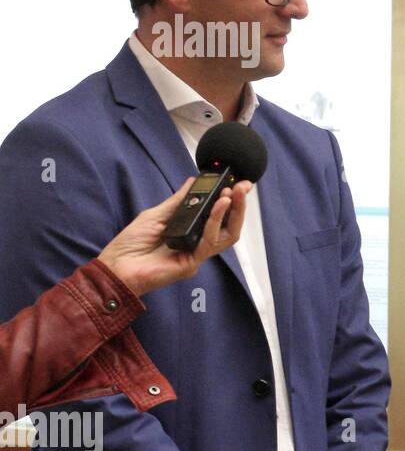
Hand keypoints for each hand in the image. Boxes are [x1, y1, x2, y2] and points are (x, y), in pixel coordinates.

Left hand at [97, 178, 251, 296]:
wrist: (114, 268)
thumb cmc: (130, 246)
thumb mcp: (155, 215)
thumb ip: (178, 202)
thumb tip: (192, 183)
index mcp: (190, 233)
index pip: (218, 217)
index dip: (231, 202)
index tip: (237, 184)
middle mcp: (197, 245)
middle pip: (228, 226)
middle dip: (239, 205)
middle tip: (244, 187)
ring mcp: (196, 255)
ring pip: (226, 235)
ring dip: (233, 212)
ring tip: (234, 194)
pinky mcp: (191, 263)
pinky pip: (209, 241)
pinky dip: (215, 221)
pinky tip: (218, 206)